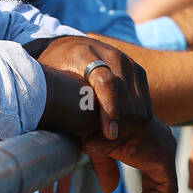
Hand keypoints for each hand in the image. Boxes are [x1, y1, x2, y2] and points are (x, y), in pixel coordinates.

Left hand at [37, 35, 152, 140]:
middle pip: (126, 97)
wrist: (68, 46)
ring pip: (139, 104)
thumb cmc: (55, 72)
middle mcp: (110, 54)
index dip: (109, 109)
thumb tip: (48, 131)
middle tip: (99, 146)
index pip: (105, 81)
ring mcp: (127, 62)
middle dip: (119, 127)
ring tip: (107, 142)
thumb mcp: (50, 84)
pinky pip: (144, 103)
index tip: (109, 134)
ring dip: (128, 129)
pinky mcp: (138, 71)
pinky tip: (119, 133)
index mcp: (84, 53)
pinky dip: (136, 122)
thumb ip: (55, 105)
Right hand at [81, 117, 177, 192]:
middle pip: (156, 187)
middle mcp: (162, 147)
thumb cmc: (96, 126)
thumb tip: (110, 190)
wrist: (100, 116)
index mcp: (149, 142)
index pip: (153, 178)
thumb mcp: (99, 149)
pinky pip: (165, 192)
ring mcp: (167, 153)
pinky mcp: (167, 161)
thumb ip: (107, 169)